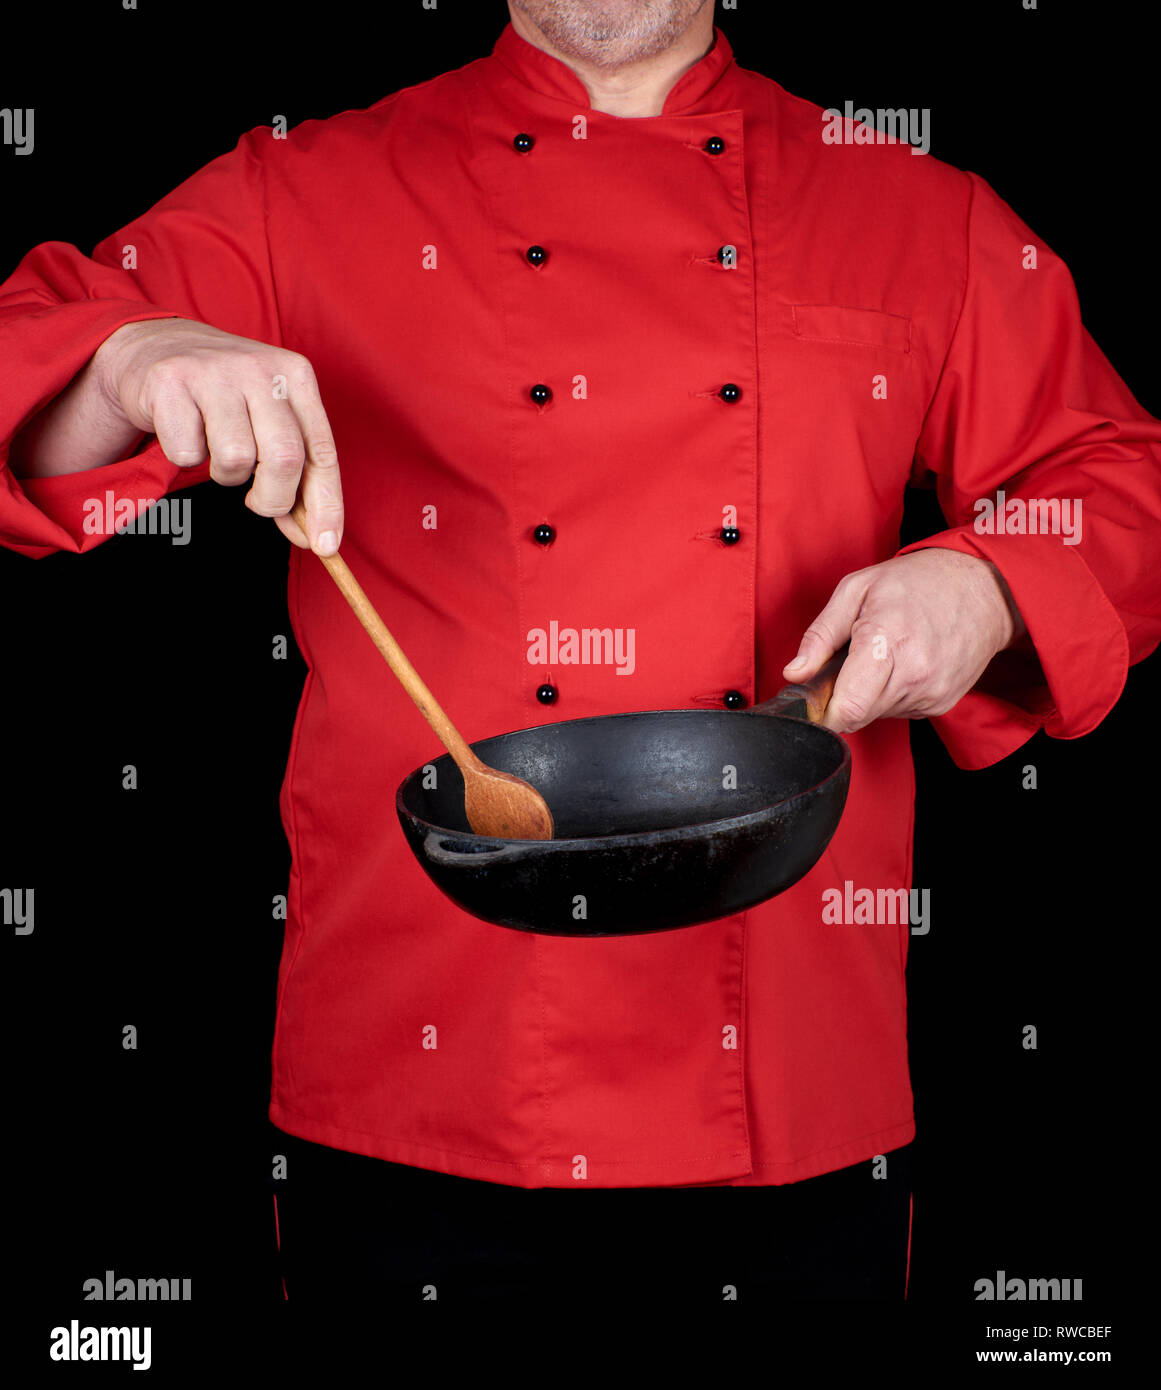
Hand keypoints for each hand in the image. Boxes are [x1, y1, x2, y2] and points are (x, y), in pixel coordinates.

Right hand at [92, 317, 342, 553]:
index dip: (326, 505)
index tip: (325, 545)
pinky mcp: (171, 382)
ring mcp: (215, 372)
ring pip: (235, 459)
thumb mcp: (269, 420)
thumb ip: (297, 472)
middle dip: (274, 499)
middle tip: (259, 504)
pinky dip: (186, 457)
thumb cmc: (224, 398)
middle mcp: (261, 368)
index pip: (322, 452)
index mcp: (297, 375)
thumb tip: (315, 535)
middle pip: (285, 458)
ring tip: (216, 450)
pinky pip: (187, 453)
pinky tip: (186, 431)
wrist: (154, 347)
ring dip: (226, 474)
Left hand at [782, 549, 1026, 732]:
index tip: (817, 697)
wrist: (983, 589)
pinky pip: (900, 710)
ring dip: (870, 693)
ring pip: (877, 714)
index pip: (848, 709)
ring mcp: (932, 693)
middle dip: (844, 696)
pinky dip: (893, 693)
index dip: (823, 710)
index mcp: (886, 642)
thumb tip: (795, 673)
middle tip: (851, 661)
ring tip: (884, 654)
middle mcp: (913, 675)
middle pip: (857, 715)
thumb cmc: (917, 582)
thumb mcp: (856, 590)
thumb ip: (820, 636)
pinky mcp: (942, 703)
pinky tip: (904, 663)